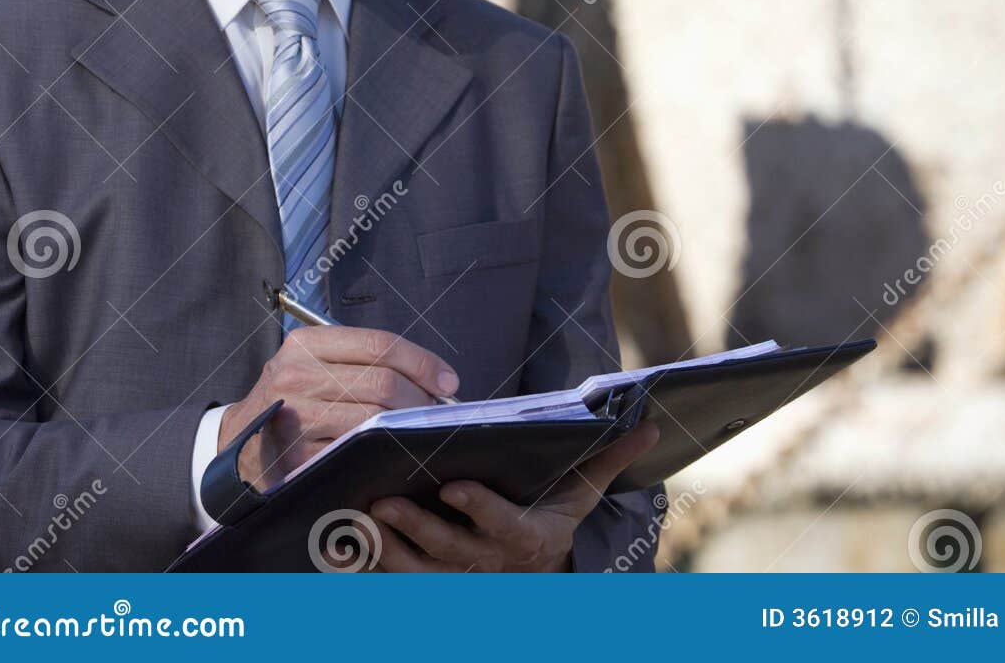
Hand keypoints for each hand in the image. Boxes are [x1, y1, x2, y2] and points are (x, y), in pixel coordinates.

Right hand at [218, 325, 458, 488]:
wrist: (238, 444)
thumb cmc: (291, 400)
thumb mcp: (312, 364)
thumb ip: (361, 361)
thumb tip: (432, 376)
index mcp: (305, 344)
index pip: (379, 344)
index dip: (422, 362)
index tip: (449, 380)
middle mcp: (296, 374)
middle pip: (381, 383)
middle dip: (421, 400)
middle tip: (439, 412)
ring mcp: (294, 417)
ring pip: (372, 420)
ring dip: (406, 428)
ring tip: (421, 431)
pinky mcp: (296, 457)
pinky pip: (354, 453)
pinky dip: (381, 454)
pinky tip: (394, 455)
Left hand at [368, 417, 659, 571]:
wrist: (539, 571)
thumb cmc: (557, 516)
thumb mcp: (584, 492)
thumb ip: (609, 458)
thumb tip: (650, 422)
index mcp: (526, 537)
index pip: (501, 524)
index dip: (478, 508)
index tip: (454, 485)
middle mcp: (490, 563)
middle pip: (450, 550)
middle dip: (418, 528)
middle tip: (387, 502)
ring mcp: (459, 578)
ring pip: (420, 570)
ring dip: (390, 547)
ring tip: (364, 516)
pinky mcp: (435, 582)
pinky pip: (401, 577)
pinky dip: (376, 560)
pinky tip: (354, 536)